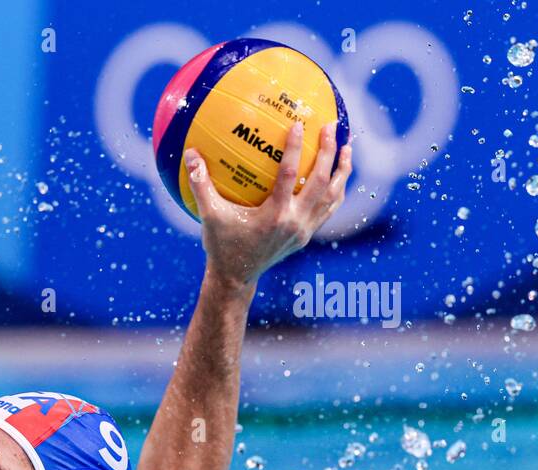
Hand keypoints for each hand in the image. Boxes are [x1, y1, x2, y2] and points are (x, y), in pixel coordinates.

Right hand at [184, 120, 351, 286]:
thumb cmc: (222, 245)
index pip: (290, 175)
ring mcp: (304, 230)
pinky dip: (337, 190)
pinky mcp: (307, 235)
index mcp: (274, 215)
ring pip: (332, 195)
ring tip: (347, 146)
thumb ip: (200, 185)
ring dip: (342, 169)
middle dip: (329, 151)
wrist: (237, 277)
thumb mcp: (210, 215)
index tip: (299, 125)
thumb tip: (189, 154)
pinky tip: (339, 175)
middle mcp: (294, 222)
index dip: (295, 148)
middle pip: (321, 181)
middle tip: (331, 125)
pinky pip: (329, 208)